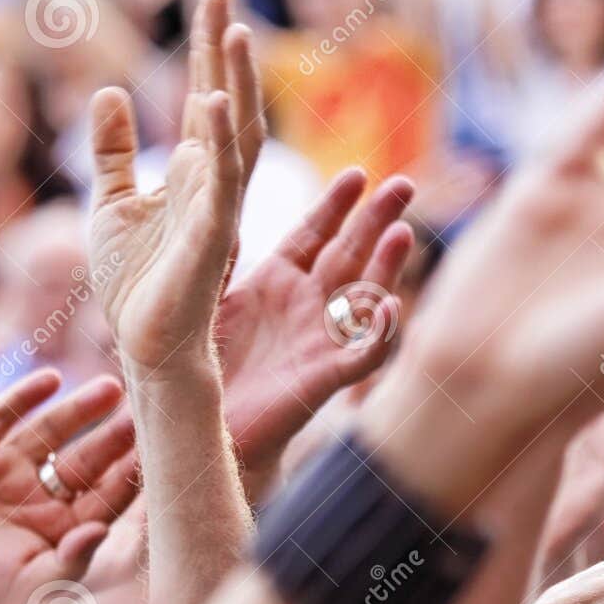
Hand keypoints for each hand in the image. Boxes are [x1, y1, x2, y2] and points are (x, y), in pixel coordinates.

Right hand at [0, 370, 138, 603]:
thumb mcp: (31, 584)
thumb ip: (73, 559)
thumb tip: (104, 530)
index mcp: (60, 527)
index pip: (107, 497)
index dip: (132, 478)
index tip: (157, 458)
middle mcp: (38, 494)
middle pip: (88, 458)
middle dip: (115, 439)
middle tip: (143, 415)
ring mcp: (5, 467)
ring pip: (53, 430)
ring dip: (82, 409)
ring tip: (112, 389)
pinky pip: (3, 413)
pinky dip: (25, 394)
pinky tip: (51, 379)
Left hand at [87, 0, 258, 374]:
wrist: (143, 343)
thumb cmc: (134, 284)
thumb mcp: (111, 204)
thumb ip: (114, 151)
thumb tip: (111, 92)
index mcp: (194, 173)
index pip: (208, 96)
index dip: (211, 49)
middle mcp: (214, 184)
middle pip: (229, 101)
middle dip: (226, 48)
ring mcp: (218, 209)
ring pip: (238, 136)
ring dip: (237, 83)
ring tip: (233, 32)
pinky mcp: (212, 240)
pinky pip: (222, 185)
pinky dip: (221, 143)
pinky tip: (214, 101)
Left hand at [218, 169, 413, 480]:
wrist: (202, 428)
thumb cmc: (199, 366)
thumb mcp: (206, 300)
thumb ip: (217, 259)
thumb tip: (210, 206)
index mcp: (276, 282)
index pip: (314, 233)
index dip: (336, 205)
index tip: (357, 175)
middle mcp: (305, 306)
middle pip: (350, 253)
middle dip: (376, 220)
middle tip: (404, 184)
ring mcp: (319, 340)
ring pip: (365, 297)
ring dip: (386, 266)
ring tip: (402, 233)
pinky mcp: (325, 378)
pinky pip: (363, 354)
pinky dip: (380, 333)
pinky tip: (390, 307)